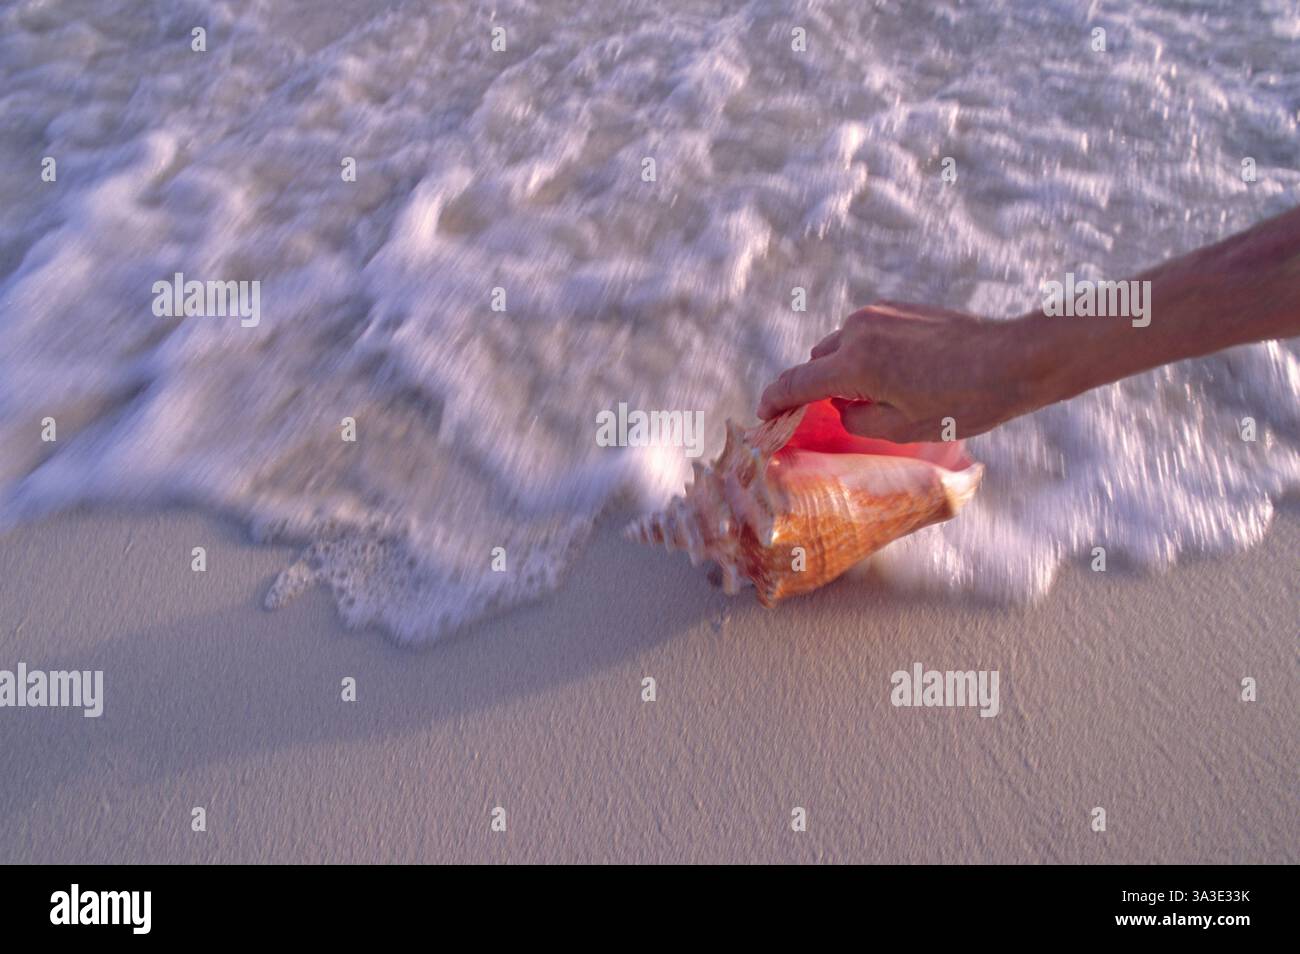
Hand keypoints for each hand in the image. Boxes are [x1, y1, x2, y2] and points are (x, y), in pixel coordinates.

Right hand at [756, 302, 1025, 442]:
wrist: (1013, 359)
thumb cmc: (963, 401)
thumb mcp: (902, 429)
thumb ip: (855, 420)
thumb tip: (841, 408)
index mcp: (855, 365)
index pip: (795, 383)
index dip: (773, 402)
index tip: (763, 416)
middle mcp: (858, 330)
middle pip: (816, 362)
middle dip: (817, 388)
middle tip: (835, 416)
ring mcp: (878, 313)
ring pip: (840, 347)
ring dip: (844, 371)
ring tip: (879, 396)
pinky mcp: (898, 307)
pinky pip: (864, 334)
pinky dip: (867, 355)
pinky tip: (900, 375)